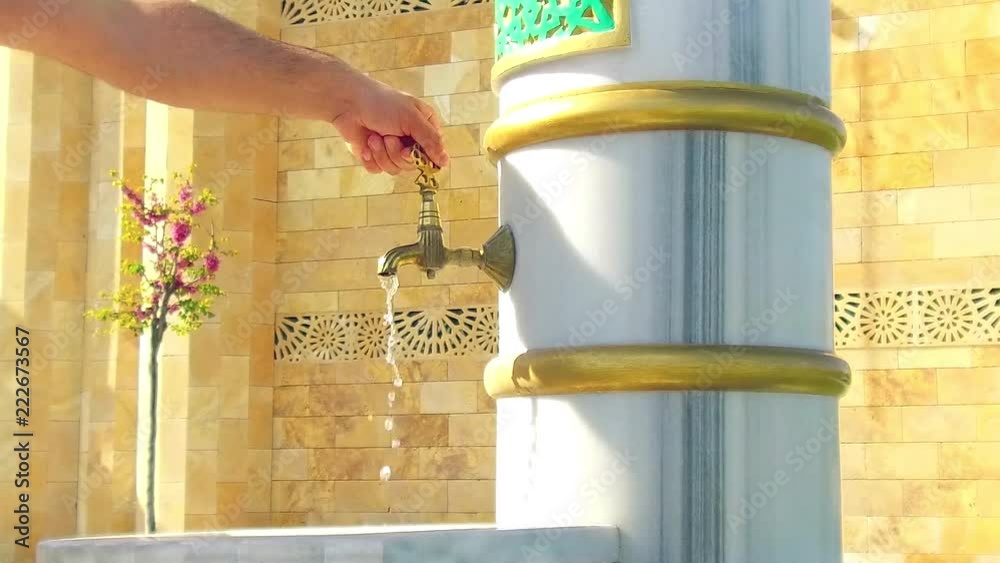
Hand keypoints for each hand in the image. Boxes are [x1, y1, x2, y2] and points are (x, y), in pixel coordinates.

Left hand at [333, 76, 448, 174]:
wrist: (349, 102)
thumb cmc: (382, 103)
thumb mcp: (411, 118)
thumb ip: (430, 141)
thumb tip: (445, 162)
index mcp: (424, 128)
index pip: (433, 155)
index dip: (421, 158)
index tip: (408, 151)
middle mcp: (410, 141)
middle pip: (412, 165)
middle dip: (396, 153)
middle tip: (388, 137)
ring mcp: (392, 150)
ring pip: (394, 169)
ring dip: (382, 154)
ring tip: (374, 137)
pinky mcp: (374, 156)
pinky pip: (377, 169)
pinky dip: (370, 158)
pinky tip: (366, 144)